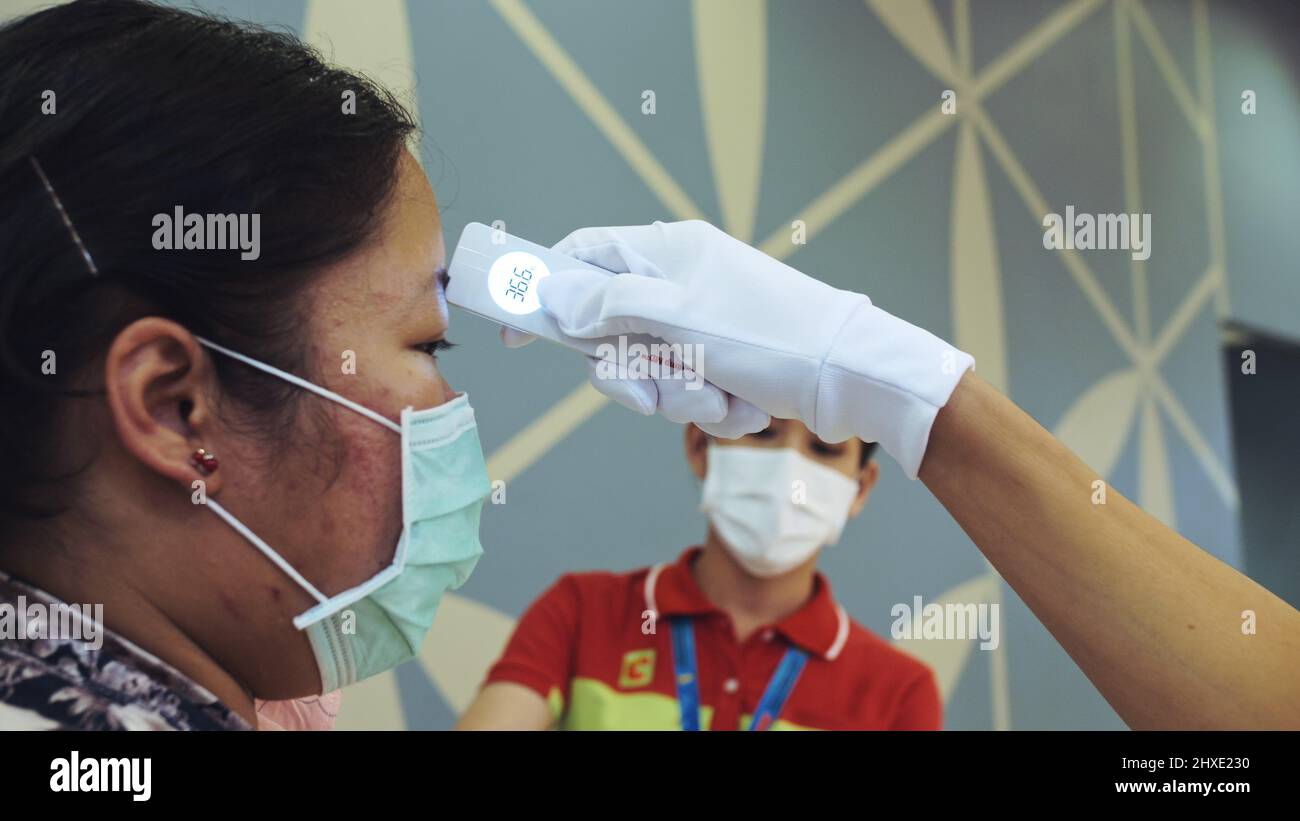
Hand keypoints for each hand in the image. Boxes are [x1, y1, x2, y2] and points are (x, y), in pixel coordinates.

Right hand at [537, 220, 973, 476]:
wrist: (850, 376)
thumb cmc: (771, 335)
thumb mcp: (680, 317)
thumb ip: (608, 303)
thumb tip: (551, 295)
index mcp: (666, 252)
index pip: (582, 255)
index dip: (544, 290)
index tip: (515, 334)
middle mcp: (677, 283)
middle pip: (607, 331)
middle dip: (635, 373)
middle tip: (659, 389)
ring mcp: (698, 324)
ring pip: (647, 370)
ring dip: (679, 397)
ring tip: (721, 398)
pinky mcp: (719, 360)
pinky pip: (685, 390)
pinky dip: (711, 406)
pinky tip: (745, 406)